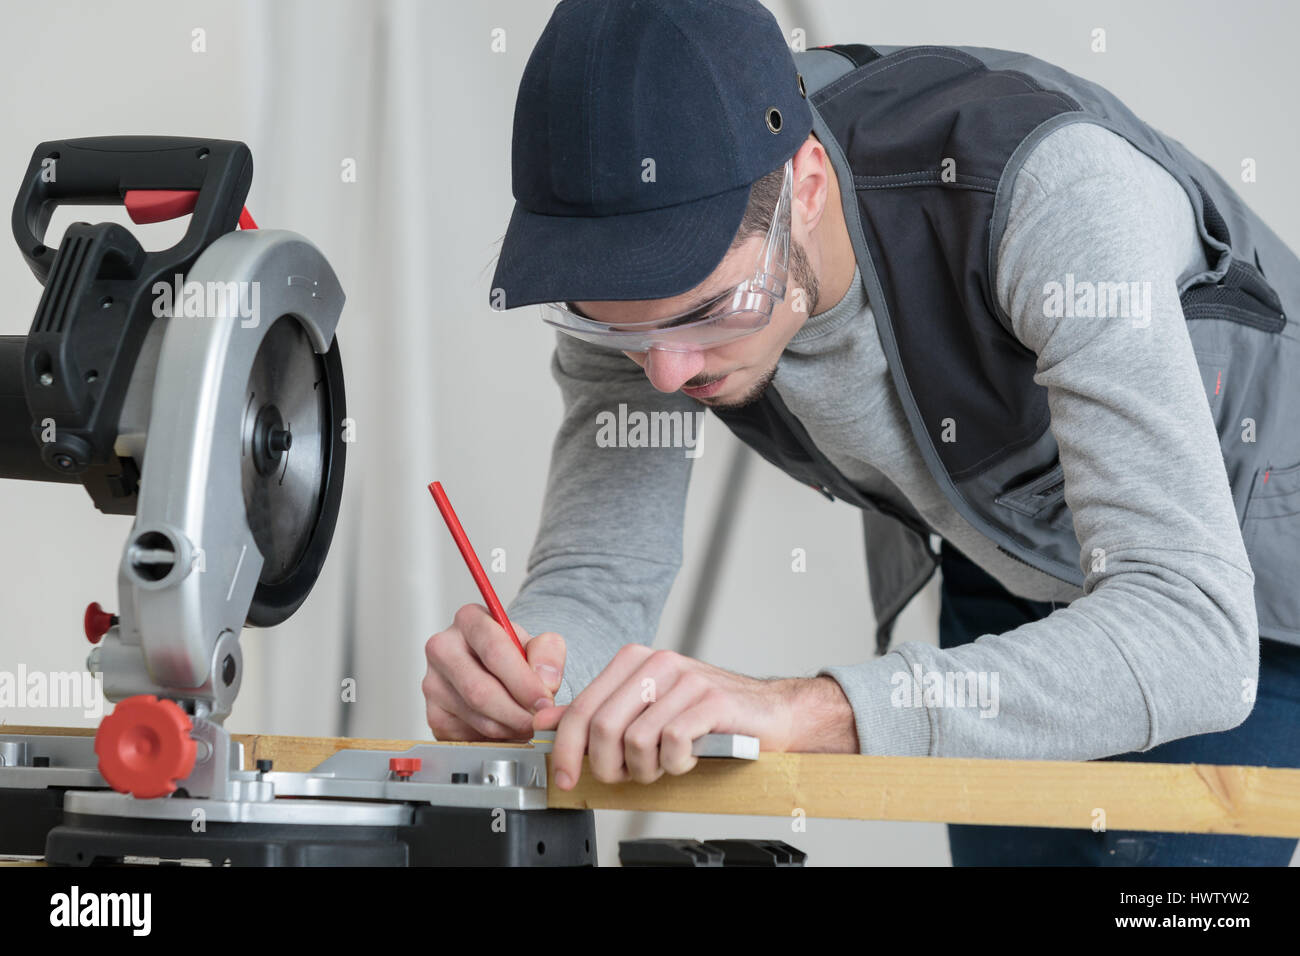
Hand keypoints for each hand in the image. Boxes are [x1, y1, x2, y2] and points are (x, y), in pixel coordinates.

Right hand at [422, 603, 564, 740]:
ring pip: (476, 715)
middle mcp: (443, 647)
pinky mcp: (434, 713)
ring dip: (510, 727)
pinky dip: (496, 737)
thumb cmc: (512, 656)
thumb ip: (548, 654)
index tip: (544, 701)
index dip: (523, 681)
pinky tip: (508, 727)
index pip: (494, 650)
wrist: (494, 674)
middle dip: (517, 711)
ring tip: (529, 722)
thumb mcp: (536, 645)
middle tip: (539, 720)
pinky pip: (469, 734)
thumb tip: (545, 681)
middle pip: (479, 689)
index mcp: (469, 620)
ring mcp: (433, 682)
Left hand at [533, 645, 856, 789]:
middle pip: (603, 728)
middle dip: (608, 767)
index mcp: (634, 662)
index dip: (566, 750)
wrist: (770, 715)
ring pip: (636, 740)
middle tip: (627, 777)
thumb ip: (597, 713)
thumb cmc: (706, 716)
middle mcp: (657, 662)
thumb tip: (546, 721)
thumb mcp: (644, 711)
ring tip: (664, 765)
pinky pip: (672, 742)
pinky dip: (676, 763)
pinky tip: (689, 757)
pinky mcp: (712, 699)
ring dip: (647, 768)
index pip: (581, 708)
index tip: (563, 778)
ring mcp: (685, 679)